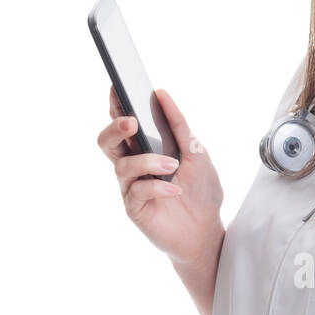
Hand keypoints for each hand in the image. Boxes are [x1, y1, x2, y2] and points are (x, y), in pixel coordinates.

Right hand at [97, 85, 223, 265]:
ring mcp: (130, 187)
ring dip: (147, 162)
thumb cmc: (200, 190)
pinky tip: (174, 191)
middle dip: (114, 128)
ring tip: (171, 166)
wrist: (208, 229)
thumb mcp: (196, 152)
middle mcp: (132, 165)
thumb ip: (179, 126)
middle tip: (132, 122)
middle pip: (107, 142)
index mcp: (143, 148)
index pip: (123, 123)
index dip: (116, 104)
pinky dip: (157, 188)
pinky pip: (136, 192)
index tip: (117, 86)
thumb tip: (161, 94)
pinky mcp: (134, 208)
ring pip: (122, 166)